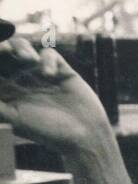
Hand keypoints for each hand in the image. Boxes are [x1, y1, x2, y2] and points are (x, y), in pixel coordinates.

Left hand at [0, 36, 113, 155]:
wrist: (84, 136)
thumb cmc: (47, 132)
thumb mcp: (14, 118)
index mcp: (5, 91)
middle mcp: (20, 80)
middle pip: (4, 53)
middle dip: (3, 47)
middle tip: (4, 50)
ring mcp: (40, 74)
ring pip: (22, 47)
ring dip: (21, 48)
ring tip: (28, 59)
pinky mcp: (61, 71)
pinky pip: (49, 54)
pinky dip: (47, 60)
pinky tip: (50, 75)